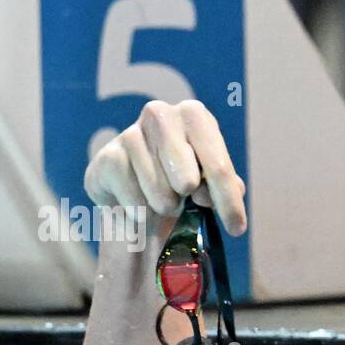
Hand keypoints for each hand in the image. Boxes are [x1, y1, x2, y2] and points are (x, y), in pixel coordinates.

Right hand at [84, 100, 246, 235]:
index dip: (228, 201)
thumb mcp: (210, 181)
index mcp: (194, 116)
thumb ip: (226, 185)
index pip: (218, 165)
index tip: (237, 230)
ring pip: (161, 194)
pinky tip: (137, 203)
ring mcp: (130, 133)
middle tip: (183, 199)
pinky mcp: (107, 158)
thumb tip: (226, 191)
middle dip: (189, 200)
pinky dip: (141, 213)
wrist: (133, 191)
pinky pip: (135, 202)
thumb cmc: (180, 182)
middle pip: (188, 179)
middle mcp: (160, 114)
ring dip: (164, 207)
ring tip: (160, 199)